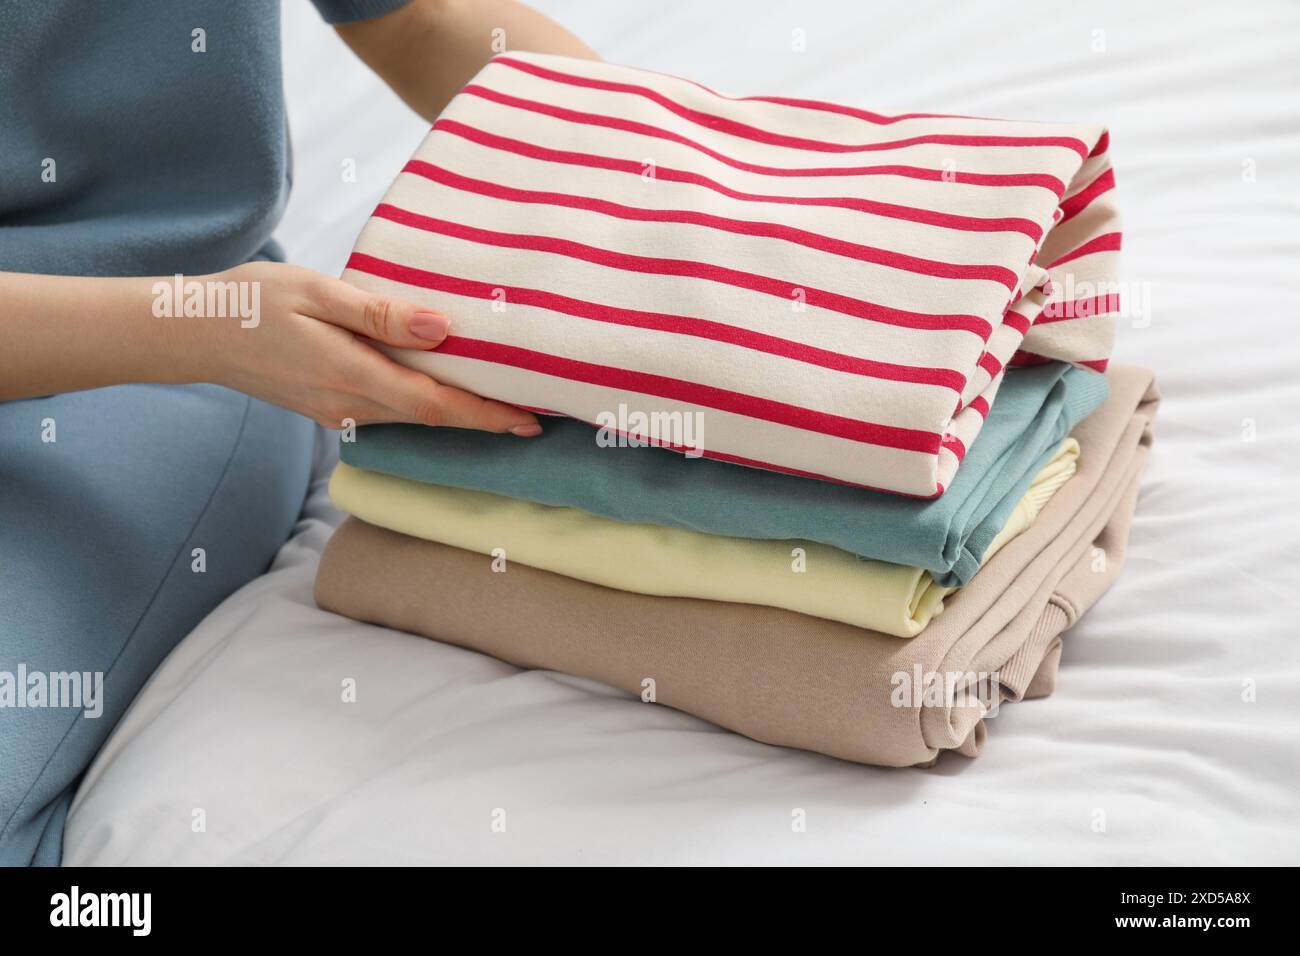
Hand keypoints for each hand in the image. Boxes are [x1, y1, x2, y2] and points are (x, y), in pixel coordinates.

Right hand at [191, 262, 540, 434]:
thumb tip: (442, 329)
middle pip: (432, 419)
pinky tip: (449, 393)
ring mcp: (340, 412)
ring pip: (414, 419)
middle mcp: (350, 404)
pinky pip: (392, 413)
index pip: (435, 404)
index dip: (487, 416)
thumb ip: (381, 314)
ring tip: (507, 404)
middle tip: (539, 413)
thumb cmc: (255, 301)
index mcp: (351, 375)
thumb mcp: (319, 292)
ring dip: (460, 417)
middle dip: (486, 420)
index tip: (531, 421)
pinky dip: (427, 408)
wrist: (195, 333)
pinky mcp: (331, 407)